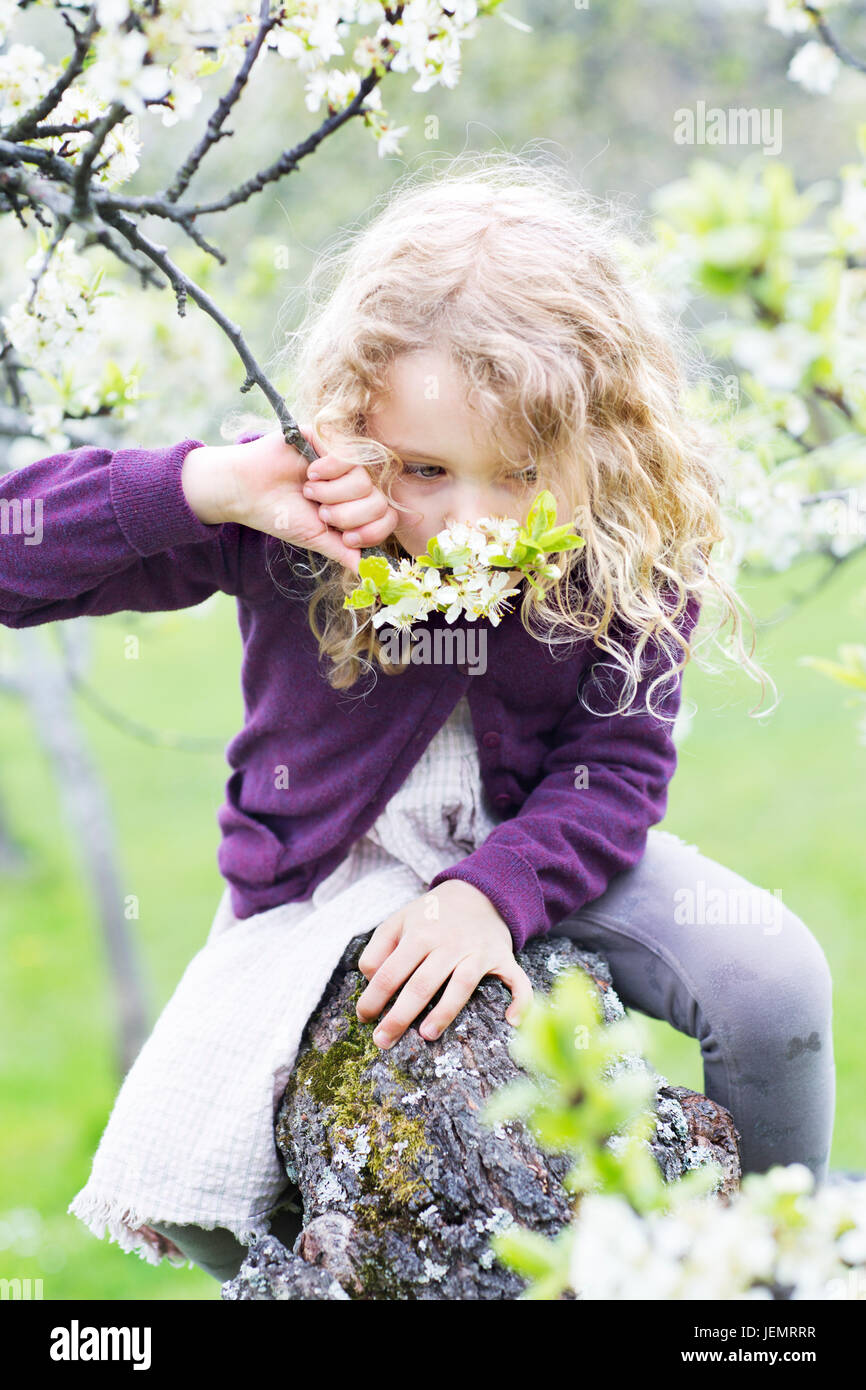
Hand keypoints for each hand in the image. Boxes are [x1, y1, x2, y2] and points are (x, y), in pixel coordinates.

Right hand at [183, 424, 398, 574]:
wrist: (247, 492)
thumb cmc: (279, 515)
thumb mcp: (317, 538)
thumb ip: (344, 551)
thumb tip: (370, 571)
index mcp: (354, 504)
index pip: (386, 517)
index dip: (371, 531)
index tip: (346, 536)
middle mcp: (353, 481)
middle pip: (378, 500)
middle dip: (346, 514)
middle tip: (320, 511)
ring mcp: (344, 458)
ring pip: (364, 479)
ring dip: (331, 492)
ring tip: (308, 490)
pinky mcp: (330, 437)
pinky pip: (349, 454)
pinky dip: (328, 469)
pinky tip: (309, 472)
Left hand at [355, 880, 533, 1047]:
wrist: (477, 892)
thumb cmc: (432, 915)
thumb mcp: (399, 921)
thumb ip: (378, 948)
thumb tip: (371, 980)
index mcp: (419, 934)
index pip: (391, 972)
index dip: (374, 998)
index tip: (364, 1018)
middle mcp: (448, 944)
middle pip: (422, 985)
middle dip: (399, 1017)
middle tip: (383, 1041)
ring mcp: (477, 952)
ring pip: (461, 985)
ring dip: (445, 1013)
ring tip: (426, 1036)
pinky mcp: (502, 958)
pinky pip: (516, 980)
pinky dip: (520, 1001)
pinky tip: (512, 1022)